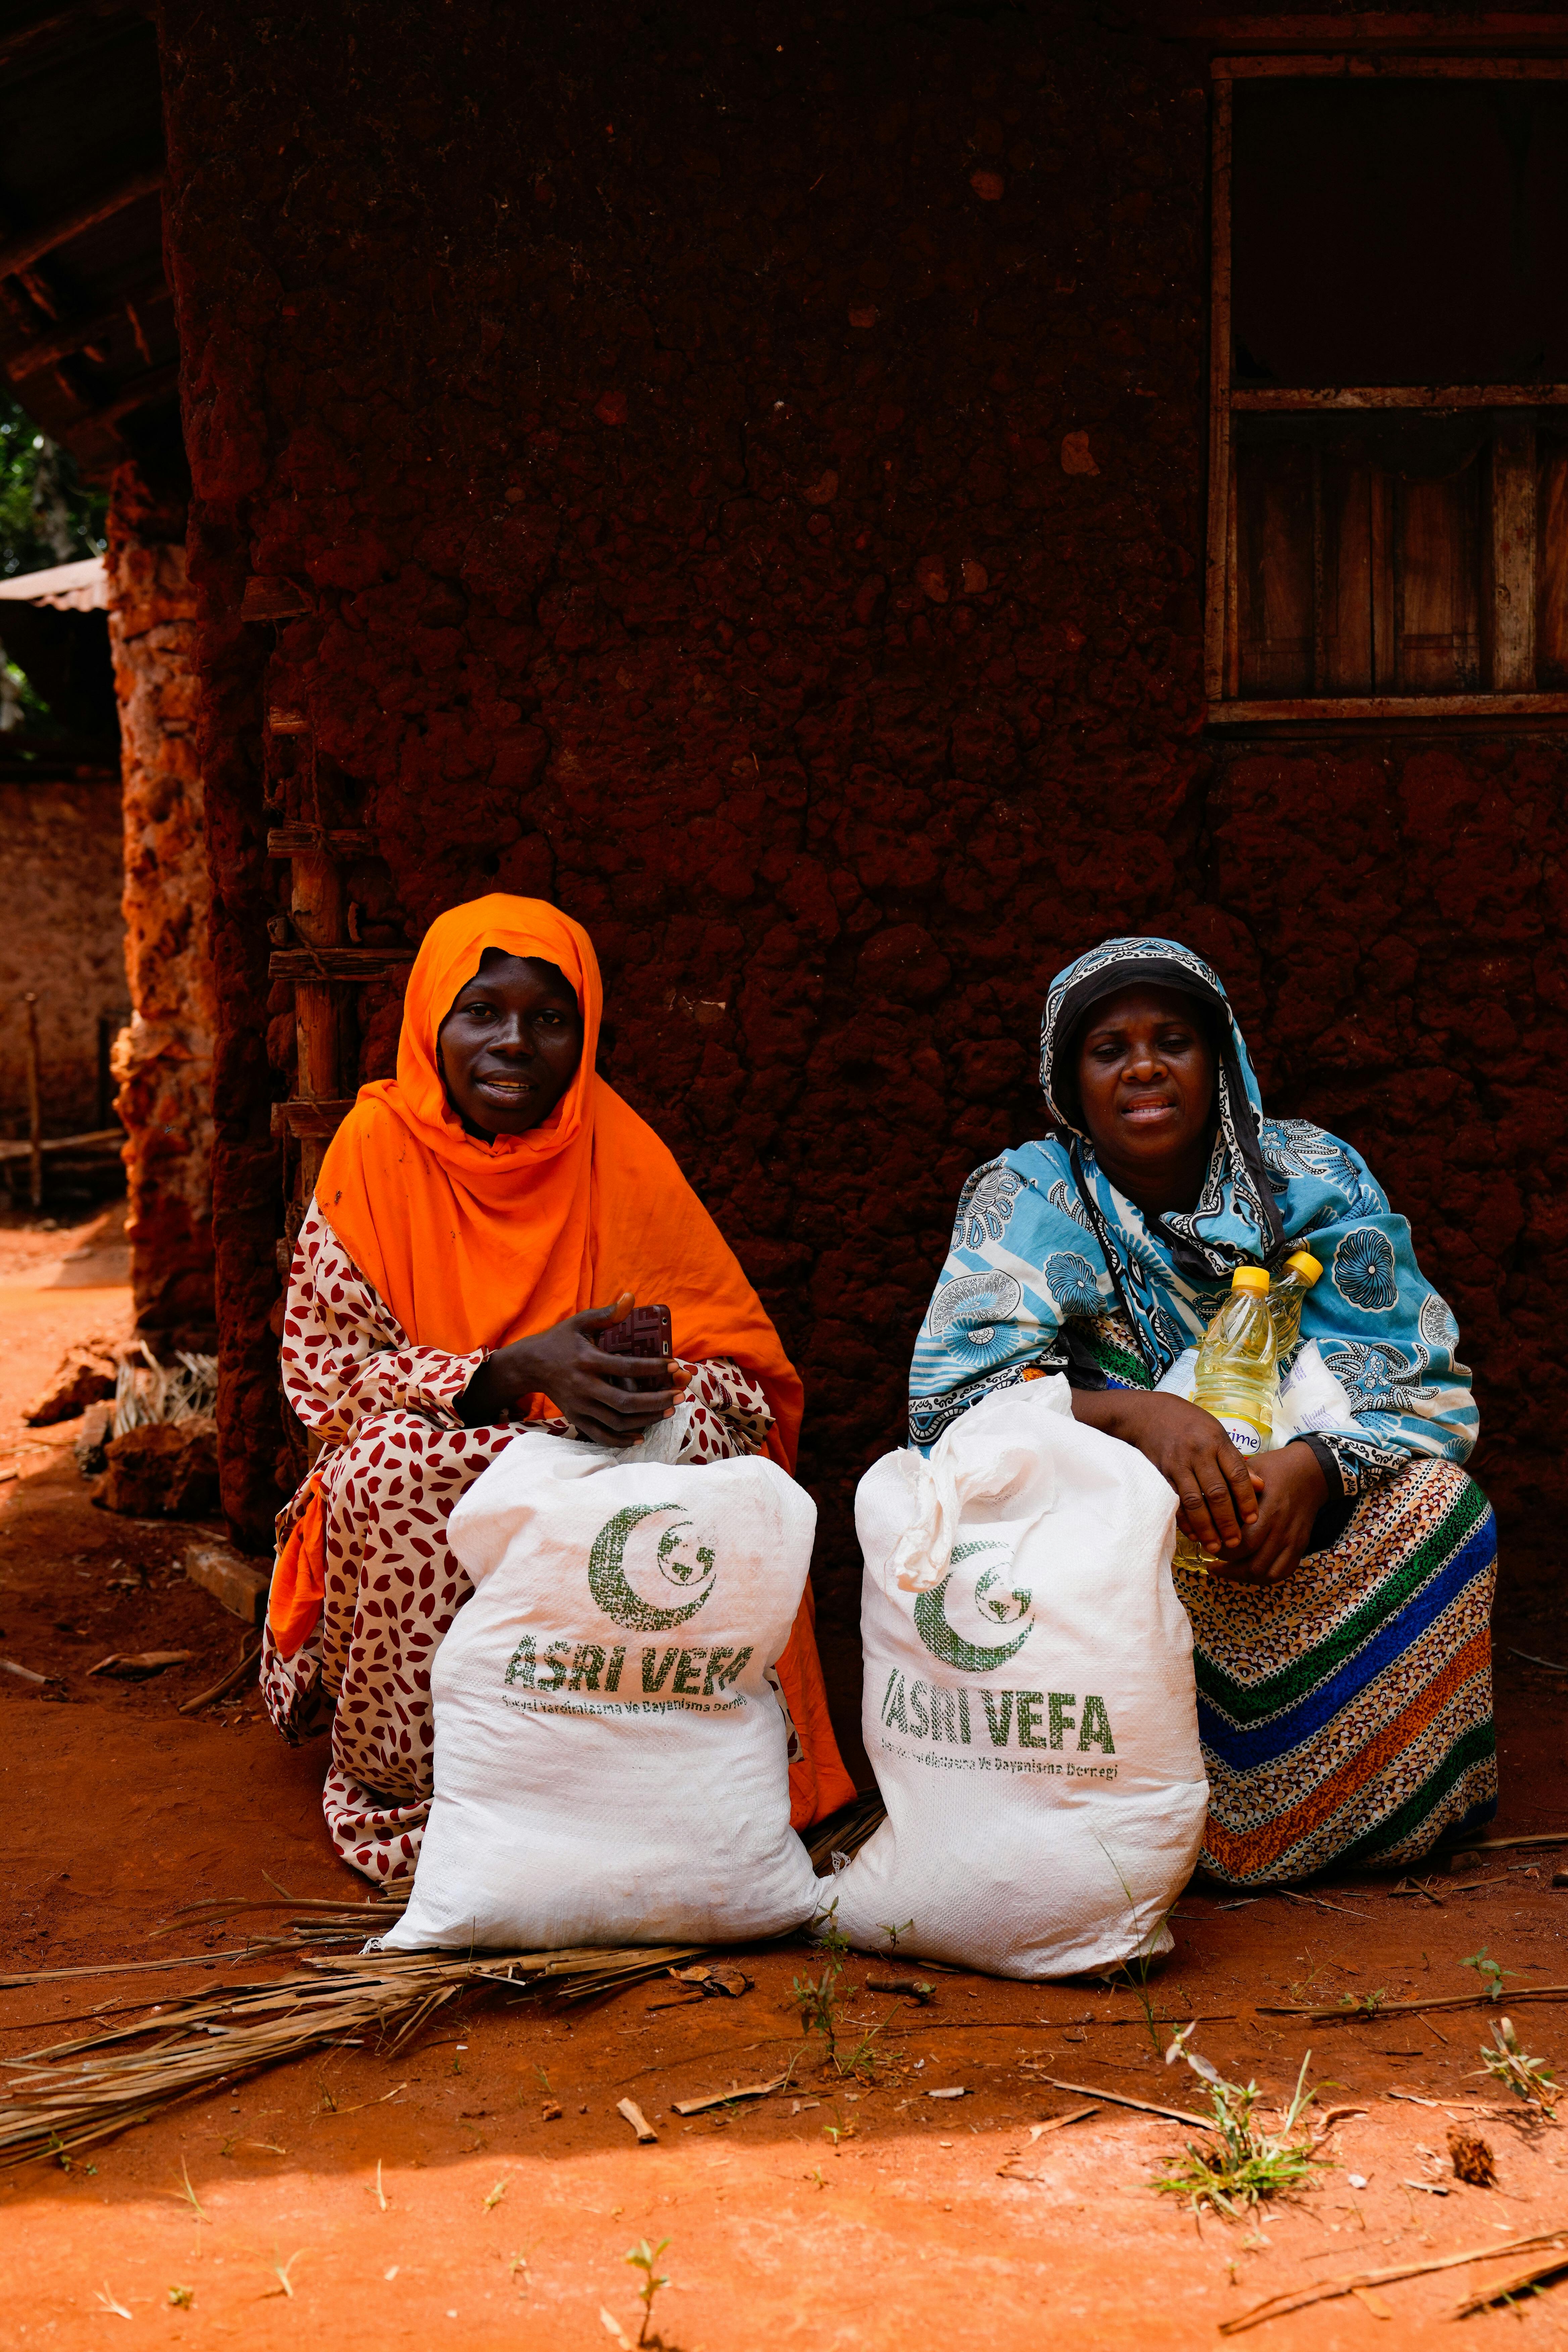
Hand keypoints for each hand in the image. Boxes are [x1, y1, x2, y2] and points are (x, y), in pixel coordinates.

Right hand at [457, 1292, 688, 1444]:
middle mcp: (584, 1387)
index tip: (675, 1366)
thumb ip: (607, 1314)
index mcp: (588, 1361)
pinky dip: (621, 1440)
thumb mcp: (580, 1322)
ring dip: (646, 1419)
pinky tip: (641, 1436)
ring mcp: (580, 1406)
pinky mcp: (576, 1418)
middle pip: (625, 1402)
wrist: (530, 1365)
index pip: (626, 1367)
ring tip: (670, 1411)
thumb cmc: (560, 1340)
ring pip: (617, 1421)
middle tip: (680, 1396)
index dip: (653, 1368)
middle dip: (657, 1401)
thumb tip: (631, 1297)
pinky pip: (601, 1435)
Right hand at [1069, 1388, 1259, 1558]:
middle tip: (1235, 1542)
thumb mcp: (1216, 1433)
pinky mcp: (1160, 1473)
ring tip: (1216, 1546)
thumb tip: (1261, 1486)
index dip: (1246, 1499)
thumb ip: (1236, 1461)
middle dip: (1227, 1521)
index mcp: (1216, 1441)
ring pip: (1194, 1501)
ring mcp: (1177, 1463)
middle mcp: (1198, 1452)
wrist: (1147, 1414)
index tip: (1253, 1520)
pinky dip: (1184, 1520)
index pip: (1236, 1474)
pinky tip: (1193, 1535)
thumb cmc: (1189, 1424)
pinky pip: (1174, 1501)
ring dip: (1206, 1528)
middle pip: (1216, 1492)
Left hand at [1205, 1444, 1328, 1586]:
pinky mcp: (1300, 1546)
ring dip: (1244, 1576)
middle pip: (1254, 1564)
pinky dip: (1264, 1577)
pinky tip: (1247, 1570)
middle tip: (1213, 1559)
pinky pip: (1283, 1572)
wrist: (1310, 1473)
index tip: (1207, 1544)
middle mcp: (1283, 1530)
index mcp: (1269, 1510)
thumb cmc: (1275, 1470)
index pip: (1244, 1543)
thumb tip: (1203, 1504)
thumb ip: (1230, 1488)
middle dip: (1229, 1567)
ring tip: (1226, 1569)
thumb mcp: (1251, 1471)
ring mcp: (1293, 1541)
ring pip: (1268, 1574)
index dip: (1223, 1550)